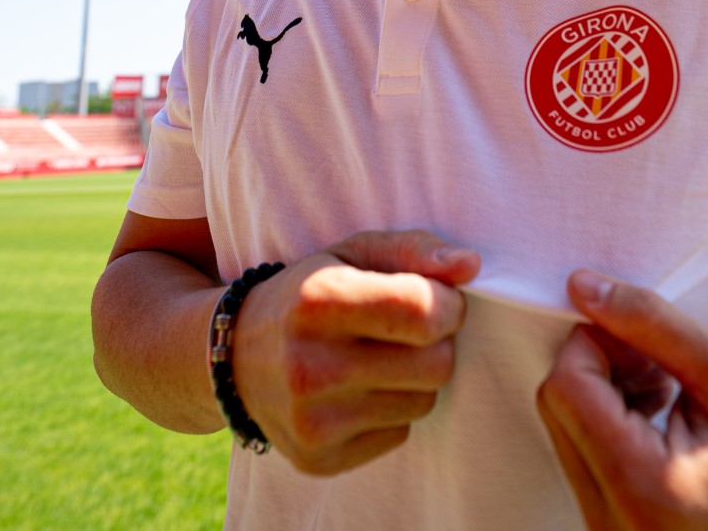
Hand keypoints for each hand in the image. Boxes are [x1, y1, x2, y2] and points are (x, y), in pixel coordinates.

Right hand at [231, 229, 480, 474]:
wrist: (236, 354)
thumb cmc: (311, 291)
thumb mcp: (354, 252)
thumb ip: (415, 250)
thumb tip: (471, 266)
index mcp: (317, 301)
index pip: (425, 313)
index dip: (448, 305)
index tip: (436, 299)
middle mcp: (308, 366)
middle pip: (436, 365)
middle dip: (434, 343)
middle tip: (405, 331)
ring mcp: (310, 420)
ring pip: (422, 402)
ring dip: (414, 379)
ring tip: (376, 358)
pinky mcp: (317, 458)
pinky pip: (399, 435)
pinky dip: (390, 411)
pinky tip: (357, 391)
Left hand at [536, 270, 707, 530]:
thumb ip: (650, 323)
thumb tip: (583, 287)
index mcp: (644, 485)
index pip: (567, 387)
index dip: (593, 341)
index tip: (638, 337)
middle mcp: (615, 523)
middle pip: (558, 411)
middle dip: (599, 367)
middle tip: (656, 360)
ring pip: (565, 435)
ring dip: (603, 397)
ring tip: (665, 389)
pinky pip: (582, 464)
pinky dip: (609, 429)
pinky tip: (659, 419)